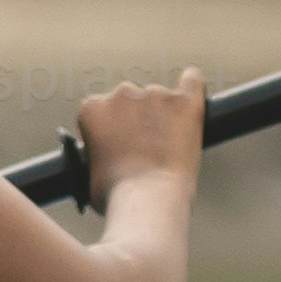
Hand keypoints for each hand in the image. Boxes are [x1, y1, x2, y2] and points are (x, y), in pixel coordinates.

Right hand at [73, 69, 208, 209]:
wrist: (149, 200)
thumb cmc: (117, 194)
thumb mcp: (88, 173)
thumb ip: (96, 152)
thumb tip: (105, 157)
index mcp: (93, 109)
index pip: (99, 108)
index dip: (110, 128)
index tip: (118, 143)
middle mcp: (122, 94)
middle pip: (128, 99)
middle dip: (135, 119)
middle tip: (144, 146)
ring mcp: (155, 96)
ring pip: (159, 97)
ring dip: (161, 114)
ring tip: (167, 145)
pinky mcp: (184, 102)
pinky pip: (192, 81)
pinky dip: (191, 87)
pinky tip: (190, 98)